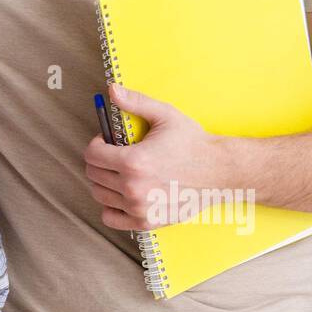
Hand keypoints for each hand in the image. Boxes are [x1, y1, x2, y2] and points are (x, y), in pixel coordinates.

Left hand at [84, 82, 226, 229]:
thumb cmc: (193, 143)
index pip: (91, 155)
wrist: (219, 172)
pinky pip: (110, 218)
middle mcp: (133, 188)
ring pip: (99, 195)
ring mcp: (139, 208)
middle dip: (100, 161)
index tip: (108, 142)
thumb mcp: (165, 115)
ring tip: (121, 172)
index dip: (97, 144)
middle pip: (93, 175)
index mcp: (134, 162)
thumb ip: (135, 102)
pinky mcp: (147, 222)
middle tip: (115, 155)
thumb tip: (111, 89)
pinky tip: (123, 194)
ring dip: (104, 181)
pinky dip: (110, 206)